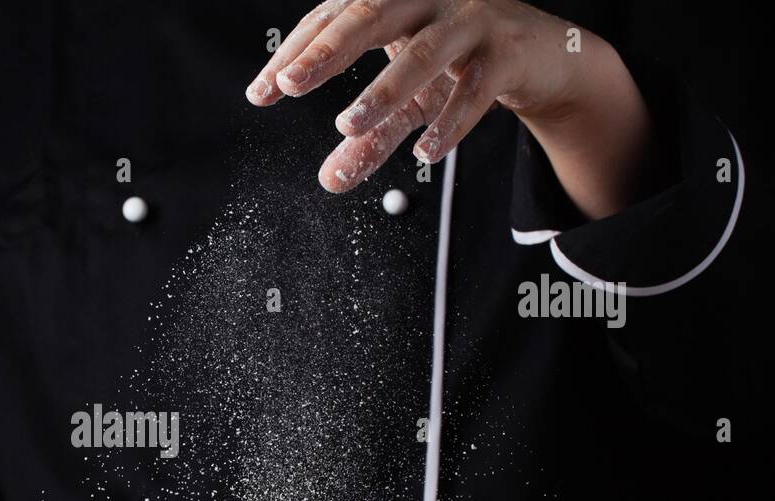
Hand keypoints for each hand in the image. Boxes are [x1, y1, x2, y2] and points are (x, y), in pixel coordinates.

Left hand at [247, 0, 652, 218]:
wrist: (541, 54)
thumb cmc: (461, 66)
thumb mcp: (409, 104)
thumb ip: (368, 139)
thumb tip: (329, 182)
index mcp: (393, 1)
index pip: (331, 18)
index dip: (295, 53)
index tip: (260, 93)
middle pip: (370, 14)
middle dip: (327, 50)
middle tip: (289, 85)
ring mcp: (470, 20)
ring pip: (424, 51)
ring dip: (384, 90)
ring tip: (347, 126)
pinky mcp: (506, 51)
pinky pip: (476, 89)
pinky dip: (450, 121)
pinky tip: (425, 155)